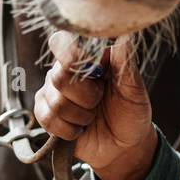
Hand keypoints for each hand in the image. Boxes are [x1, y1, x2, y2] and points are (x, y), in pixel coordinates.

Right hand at [33, 34, 157, 179]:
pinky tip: (80, 129)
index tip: (94, 70)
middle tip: (100, 100)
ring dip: (81, 115)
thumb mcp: (134, 87)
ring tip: (93, 115)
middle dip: (87, 96)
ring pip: (56, 101)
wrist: (124, 145)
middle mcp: (64, 71)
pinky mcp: (45, 115)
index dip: (71, 55)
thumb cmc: (131, 111)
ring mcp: (52, 92)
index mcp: (85, 57)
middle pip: (60, 77)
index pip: (62, 42)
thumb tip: (122, 33)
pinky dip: (69, 129)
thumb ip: (124, 61)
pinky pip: (47, 120)